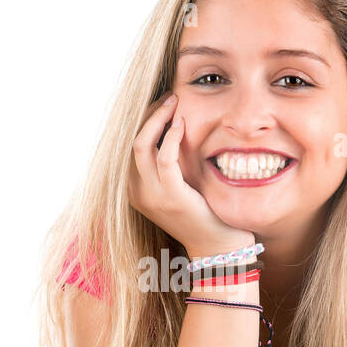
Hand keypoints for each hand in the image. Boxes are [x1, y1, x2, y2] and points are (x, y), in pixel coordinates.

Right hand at [128, 93, 255, 257]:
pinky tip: (182, 124)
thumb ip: (169, 167)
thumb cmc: (204, 216)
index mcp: (135, 191)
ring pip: (140, 145)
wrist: (217, 249)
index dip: (144, 120)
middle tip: (169, 97)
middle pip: (131, 141)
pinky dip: (171, 136)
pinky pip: (163, 158)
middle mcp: (137, 193)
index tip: (162, 105)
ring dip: (158, 118)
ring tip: (175, 102)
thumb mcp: (178, 190)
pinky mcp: (171, 197)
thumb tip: (173, 130)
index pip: (130, 146)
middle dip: (149, 114)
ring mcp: (151, 196)